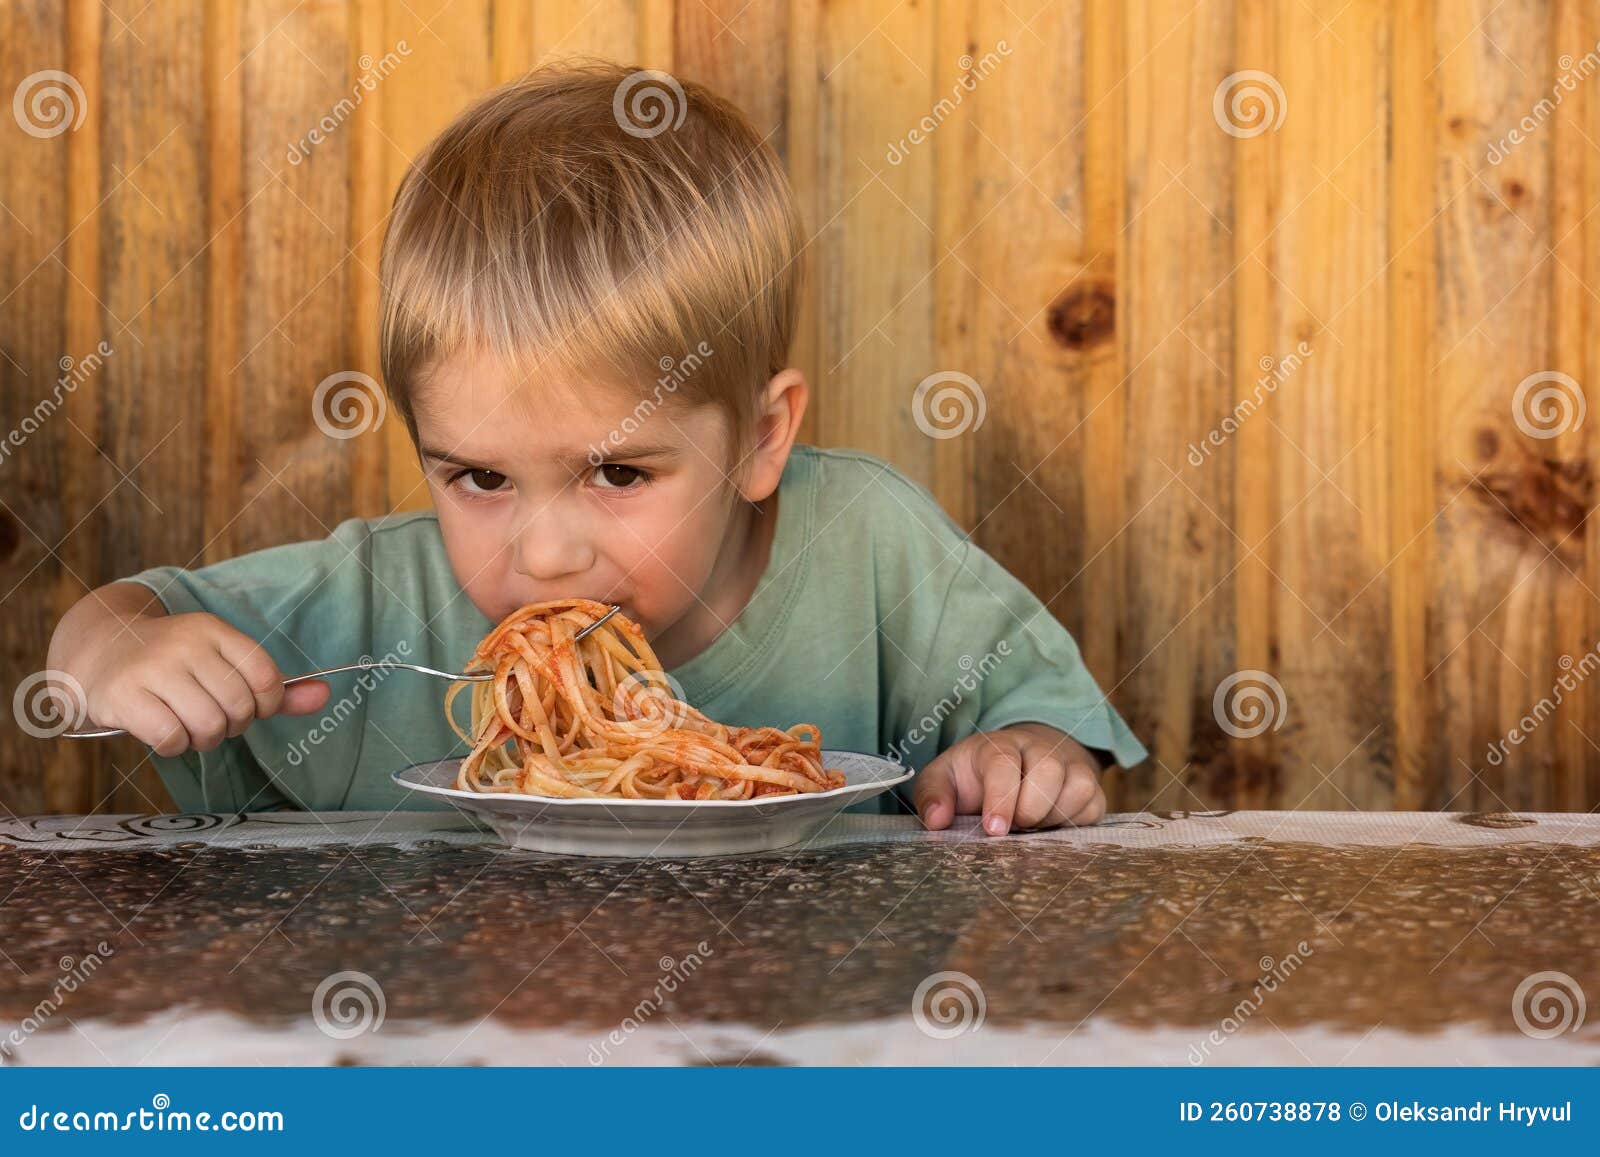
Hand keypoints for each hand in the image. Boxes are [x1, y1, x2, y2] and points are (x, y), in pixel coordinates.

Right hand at [75, 612, 329, 755]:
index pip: (267, 678)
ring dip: (202, 739)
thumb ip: (275, 687)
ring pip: (208, 726)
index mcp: (213, 630)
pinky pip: (171, 738)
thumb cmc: (175, 667)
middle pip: (239, 708)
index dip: (265, 705)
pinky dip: (174, 745)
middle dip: (231, 725)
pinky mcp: (123, 695)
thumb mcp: (224, 665)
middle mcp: (185, 643)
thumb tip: (326, 697)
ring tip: (186, 725)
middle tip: (209, 717)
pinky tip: (162, 732)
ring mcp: (152, 668)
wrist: (100, 652)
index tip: (246, 706)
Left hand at [913, 723, 1105, 834]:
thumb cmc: (977, 776)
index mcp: (998, 745)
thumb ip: (933, 794)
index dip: (1001, 797)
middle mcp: (1038, 749)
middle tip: (1012, 829)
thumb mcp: (945, 778)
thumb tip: (936, 820)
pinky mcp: (1090, 787)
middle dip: (1029, 810)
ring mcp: (1068, 765)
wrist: (1021, 761)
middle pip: (1047, 771)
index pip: (1004, 761)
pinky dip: (1073, 823)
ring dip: (1052, 818)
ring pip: (1076, 787)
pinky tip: (1050, 827)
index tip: (994, 829)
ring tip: (1030, 827)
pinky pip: (1093, 806)